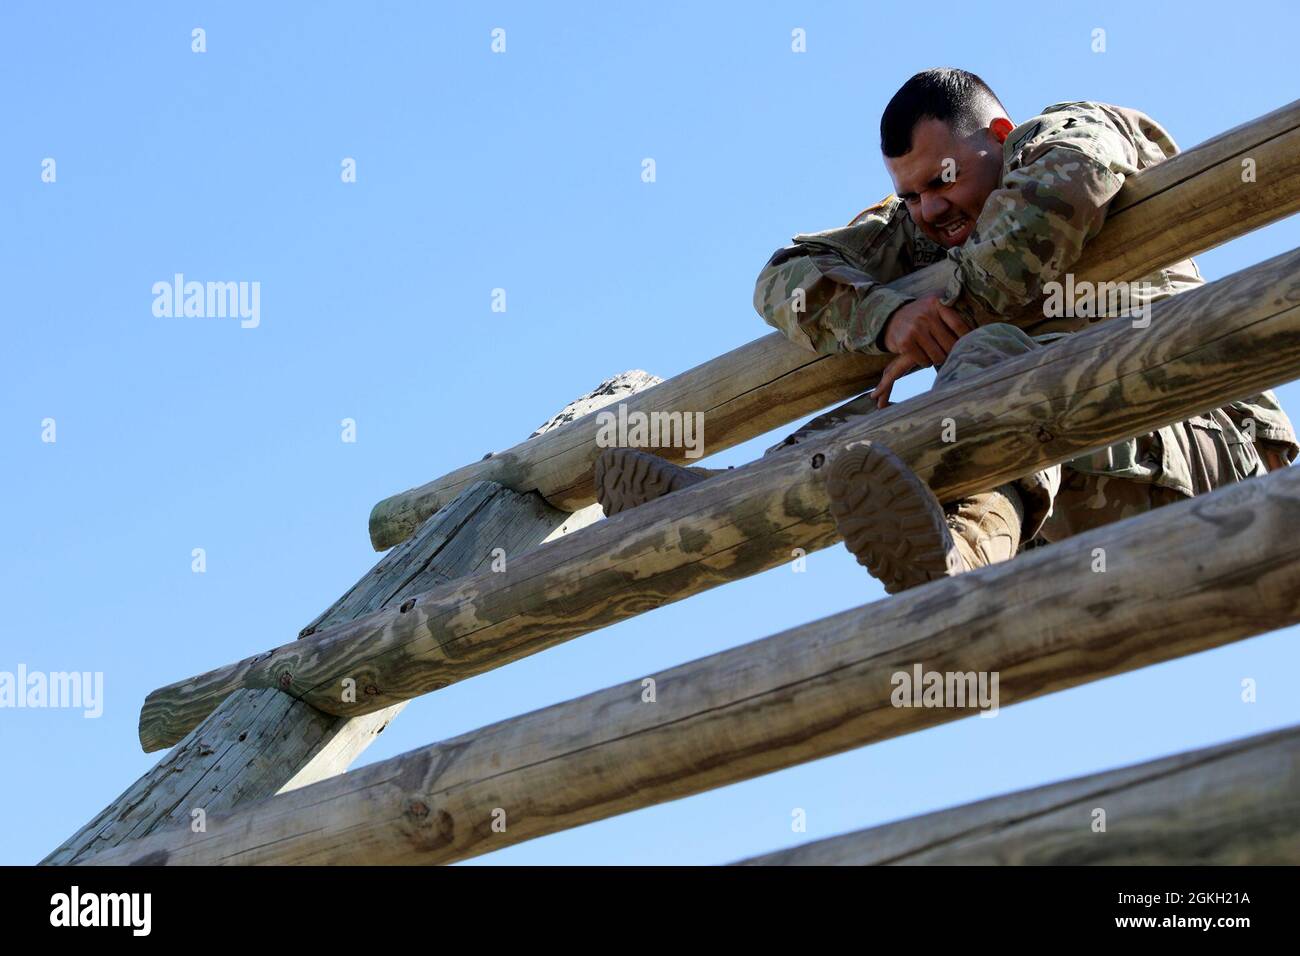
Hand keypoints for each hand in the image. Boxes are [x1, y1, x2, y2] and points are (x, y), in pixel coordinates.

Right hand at [868, 293, 975, 407]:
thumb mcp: (933, 307)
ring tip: (935, 354)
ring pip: (938, 355)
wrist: (888, 318)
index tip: (971, 346)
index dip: (967, 339)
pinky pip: (924, 361)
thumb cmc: (918, 316)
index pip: (959, 325)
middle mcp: (926, 315)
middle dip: (951, 352)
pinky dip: (925, 362)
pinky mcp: (906, 343)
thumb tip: (975, 335)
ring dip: (938, 359)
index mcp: (937, 304)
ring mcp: (915, 329)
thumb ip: (951, 315)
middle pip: (950, 344)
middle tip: (949, 353)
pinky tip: (922, 356)